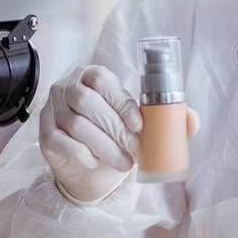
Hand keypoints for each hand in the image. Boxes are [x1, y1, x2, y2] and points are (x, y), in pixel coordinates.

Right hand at [40, 64, 199, 204]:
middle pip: (86, 103)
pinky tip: (96, 162)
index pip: (103, 81)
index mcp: (93, 75)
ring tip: (124, 163)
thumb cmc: (121, 131)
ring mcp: (52, 110)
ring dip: (103, 146)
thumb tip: (192, 121)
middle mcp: (67, 87)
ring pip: (74, 125)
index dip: (121, 103)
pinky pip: (59, 142)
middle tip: (135, 149)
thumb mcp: (143, 121)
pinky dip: (81, 153)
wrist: (94, 161)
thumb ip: (169, 118)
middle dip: (114, 128)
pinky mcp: (44, 134)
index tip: (140, 126)